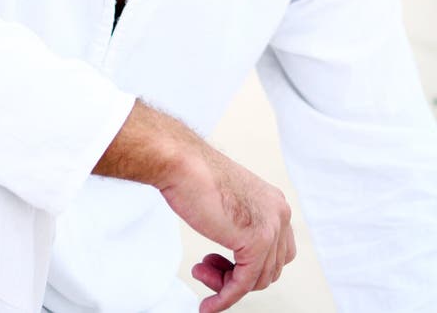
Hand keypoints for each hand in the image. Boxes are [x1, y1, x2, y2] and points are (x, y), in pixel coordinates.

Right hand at [160, 147, 295, 310]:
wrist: (182, 164)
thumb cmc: (195, 176)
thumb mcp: (230, 203)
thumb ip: (243, 224)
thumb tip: (242, 255)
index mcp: (274, 202)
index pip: (276, 251)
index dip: (248, 264)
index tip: (218, 263)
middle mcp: (279, 213)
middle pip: (269, 267)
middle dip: (236, 275)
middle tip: (206, 269)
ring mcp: (271, 226)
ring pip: (257, 279)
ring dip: (225, 285)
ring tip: (200, 272)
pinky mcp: (256, 241)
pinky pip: (243, 284)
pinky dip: (224, 298)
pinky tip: (208, 306)